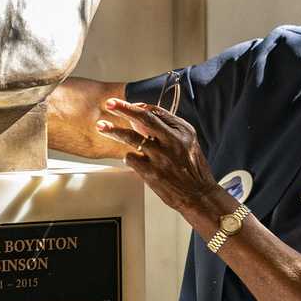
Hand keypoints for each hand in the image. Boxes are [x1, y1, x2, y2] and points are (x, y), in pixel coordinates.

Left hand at [96, 99, 221, 213]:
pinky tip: (133, 160)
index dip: (137, 107)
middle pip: (143, 118)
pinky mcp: (152, 173)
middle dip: (124, 108)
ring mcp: (161, 157)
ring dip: (114, 130)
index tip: (124, 105)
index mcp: (183, 131)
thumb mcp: (188, 142)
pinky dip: (128, 157)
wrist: (199, 196)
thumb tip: (141, 119)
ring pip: (131, 137)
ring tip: (101, 126)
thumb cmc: (192, 169)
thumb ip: (168, 129)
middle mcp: (172, 141)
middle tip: (109, 103)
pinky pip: (131, 158)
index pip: (156, 111)